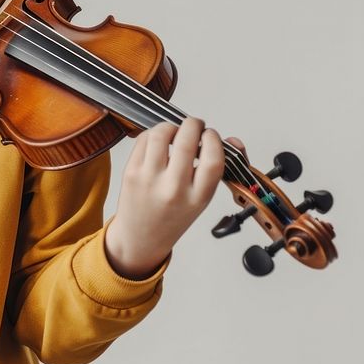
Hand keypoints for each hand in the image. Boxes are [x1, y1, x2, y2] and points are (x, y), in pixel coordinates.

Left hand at [104, 118, 240, 279]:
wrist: (141, 238)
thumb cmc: (173, 218)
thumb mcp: (201, 200)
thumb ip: (215, 169)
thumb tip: (233, 139)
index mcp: (198, 198)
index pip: (213, 159)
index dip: (214, 139)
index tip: (211, 135)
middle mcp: (174, 189)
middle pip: (186, 140)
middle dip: (194, 124)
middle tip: (195, 125)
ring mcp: (150, 179)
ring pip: (161, 134)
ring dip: (172, 125)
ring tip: (176, 132)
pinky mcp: (131, 172)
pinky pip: (144, 139)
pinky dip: (154, 133)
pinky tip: (159, 141)